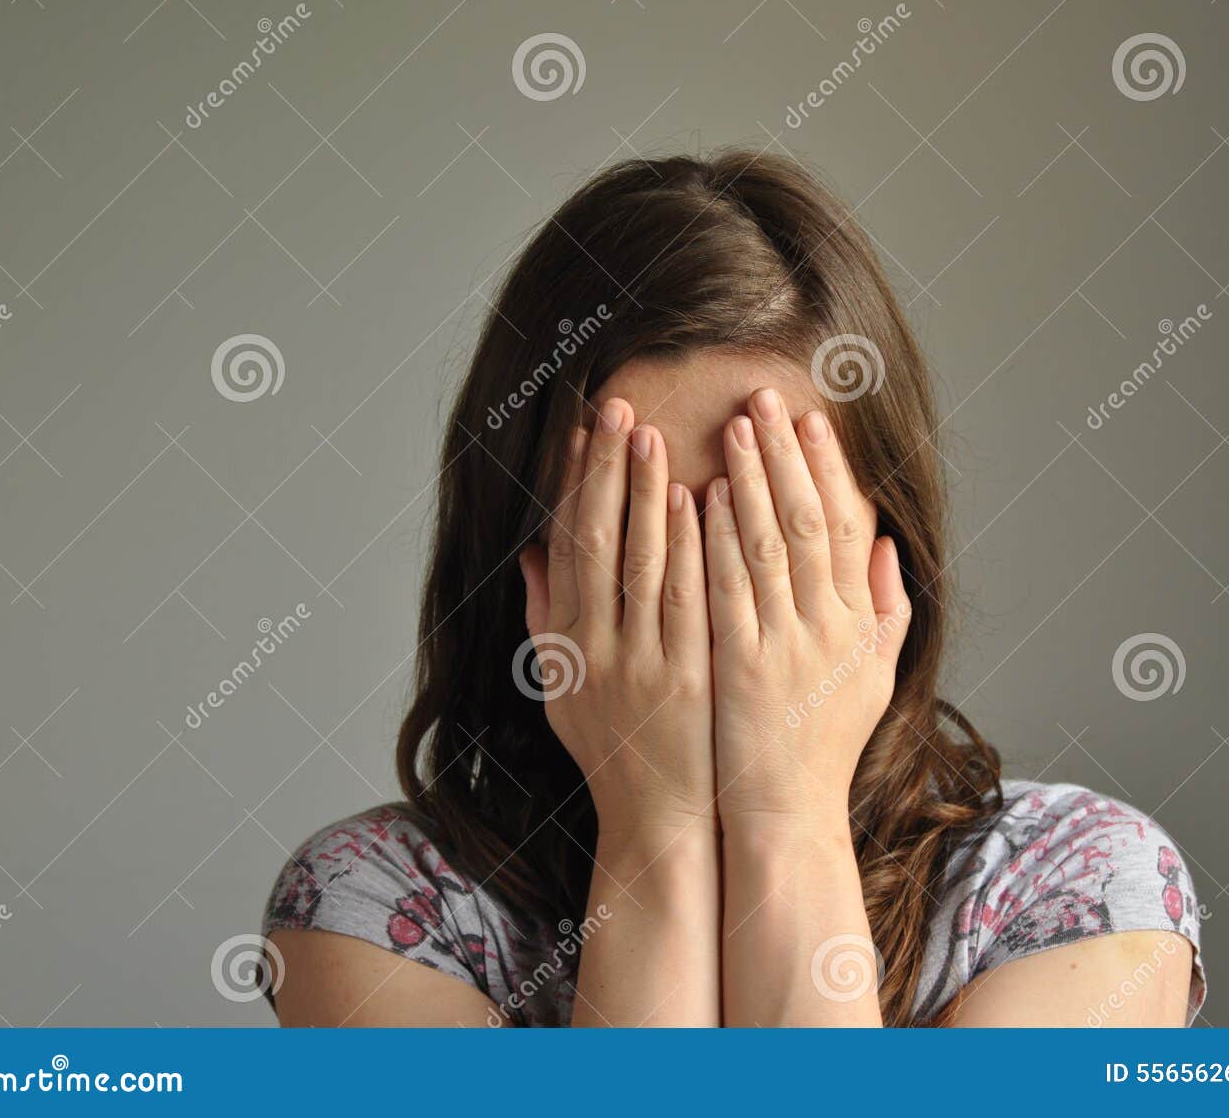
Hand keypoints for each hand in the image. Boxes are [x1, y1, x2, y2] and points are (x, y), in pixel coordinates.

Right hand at [518, 398, 714, 846]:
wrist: (659, 818)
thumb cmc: (611, 748)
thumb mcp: (560, 686)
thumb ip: (545, 616)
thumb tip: (531, 551)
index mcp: (565, 644)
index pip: (567, 545)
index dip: (573, 485)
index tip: (583, 431)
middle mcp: (597, 648)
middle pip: (598, 541)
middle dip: (607, 471)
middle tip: (618, 409)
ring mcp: (644, 662)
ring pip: (641, 561)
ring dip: (646, 494)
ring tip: (652, 436)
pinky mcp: (690, 676)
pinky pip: (687, 599)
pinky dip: (689, 546)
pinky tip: (696, 500)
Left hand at [703, 387, 910, 837]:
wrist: (785, 816)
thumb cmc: (824, 747)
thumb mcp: (876, 678)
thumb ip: (887, 610)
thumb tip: (890, 544)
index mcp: (859, 625)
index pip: (850, 527)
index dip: (831, 469)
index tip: (812, 420)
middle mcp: (828, 628)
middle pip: (811, 522)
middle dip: (787, 455)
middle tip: (765, 398)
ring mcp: (784, 646)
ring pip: (770, 545)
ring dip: (752, 480)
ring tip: (734, 427)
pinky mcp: (738, 666)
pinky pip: (728, 590)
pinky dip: (719, 539)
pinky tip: (705, 496)